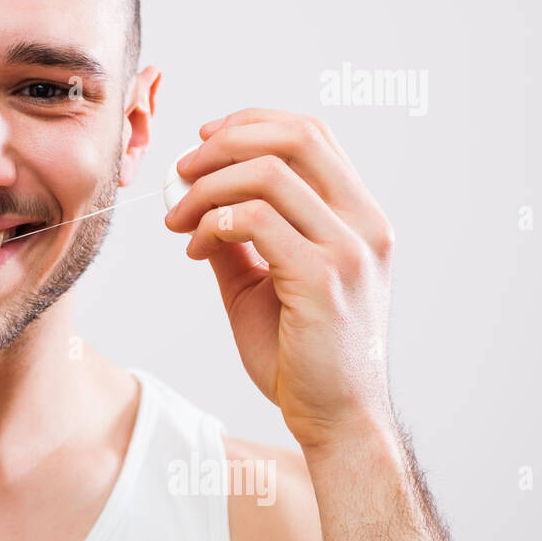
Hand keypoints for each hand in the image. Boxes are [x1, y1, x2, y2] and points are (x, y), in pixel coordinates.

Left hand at [162, 109, 394, 448]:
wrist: (334, 417)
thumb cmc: (301, 354)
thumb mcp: (261, 280)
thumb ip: (238, 235)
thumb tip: (195, 195)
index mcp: (359, 216)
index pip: (311, 134)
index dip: (251, 123)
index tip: (202, 141)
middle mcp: (365, 224)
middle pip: (295, 137)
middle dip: (224, 143)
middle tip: (180, 171)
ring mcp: (349, 249)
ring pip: (266, 174)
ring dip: (205, 188)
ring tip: (176, 220)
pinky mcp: (322, 279)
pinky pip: (254, 219)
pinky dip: (211, 223)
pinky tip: (194, 249)